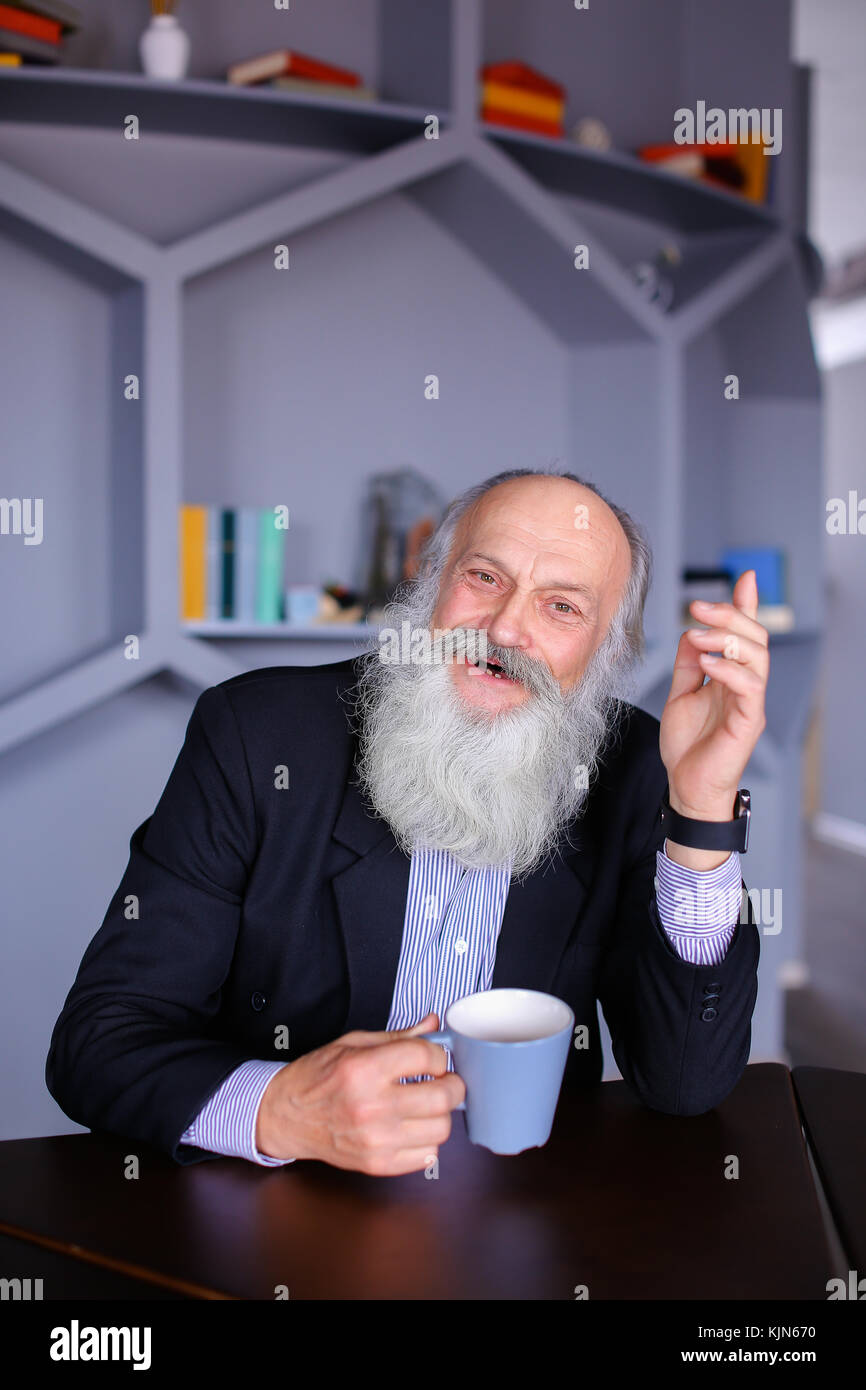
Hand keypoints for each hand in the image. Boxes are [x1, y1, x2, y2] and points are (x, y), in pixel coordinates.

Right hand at [254, 1013, 464, 1174]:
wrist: (286, 1116)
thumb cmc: (317, 1077)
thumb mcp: (354, 1044)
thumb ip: (399, 1037)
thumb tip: (433, 1025)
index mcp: (365, 1068)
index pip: (427, 1057)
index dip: (438, 1054)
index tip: (434, 1057)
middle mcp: (372, 1106)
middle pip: (443, 1096)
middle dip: (452, 1084)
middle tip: (443, 1080)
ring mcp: (376, 1140)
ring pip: (441, 1129)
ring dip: (440, 1114)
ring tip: (426, 1105)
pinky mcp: (377, 1164)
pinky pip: (427, 1156)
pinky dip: (427, 1141)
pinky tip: (412, 1127)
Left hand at [660, 569, 767, 822]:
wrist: (686, 786)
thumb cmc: (688, 746)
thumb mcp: (680, 695)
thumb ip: (688, 665)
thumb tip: (691, 632)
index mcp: (730, 676)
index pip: (744, 634)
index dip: (746, 605)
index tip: (745, 577)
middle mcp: (745, 685)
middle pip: (755, 637)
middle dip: (730, 615)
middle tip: (699, 607)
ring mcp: (749, 702)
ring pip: (758, 656)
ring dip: (727, 638)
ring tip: (698, 635)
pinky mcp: (748, 721)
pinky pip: (750, 686)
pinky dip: (729, 668)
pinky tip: (707, 663)